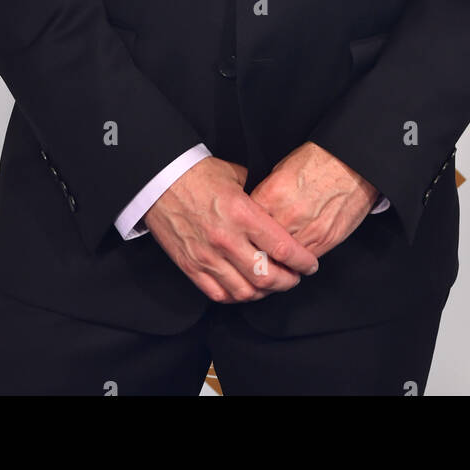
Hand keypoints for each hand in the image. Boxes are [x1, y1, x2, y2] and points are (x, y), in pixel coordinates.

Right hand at [143, 156, 319, 303]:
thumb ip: (258, 194)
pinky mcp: (191, 266)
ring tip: (270, 284)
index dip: (302, 262)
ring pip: (245, 291)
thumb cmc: (198, 173)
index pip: (283, 248)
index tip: (310, 265)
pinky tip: (244, 288)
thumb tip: (275, 204)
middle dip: (288, 281)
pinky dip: (236, 296)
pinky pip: (219, 294)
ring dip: (263, 292)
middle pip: (268, 276)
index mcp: (242, 214)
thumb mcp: (236, 175)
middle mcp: (227, 239)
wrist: (159, 179)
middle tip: (295, 277)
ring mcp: (207, 256)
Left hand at [248, 141, 377, 258]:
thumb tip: (254, 212)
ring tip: (270, 263)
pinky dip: (296, 263)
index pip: (246, 224)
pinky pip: (303, 260)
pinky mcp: (325, 240)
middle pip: (261, 246)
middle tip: (252, 256)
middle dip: (255, 252)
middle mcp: (288, 215)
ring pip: (281, 260)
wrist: (351, 163)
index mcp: (272, 194)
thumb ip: (265, 195)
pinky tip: (292, 259)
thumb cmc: (317, 161)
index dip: (243, 232)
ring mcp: (307, 230)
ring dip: (275, 263)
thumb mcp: (281, 170)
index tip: (242, 236)